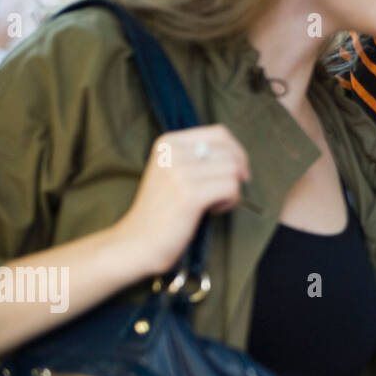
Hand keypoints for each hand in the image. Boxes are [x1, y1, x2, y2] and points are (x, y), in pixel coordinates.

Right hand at [112, 125, 250, 276]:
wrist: (137, 242)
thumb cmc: (163, 210)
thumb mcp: (173, 170)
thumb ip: (198, 156)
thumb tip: (238, 155)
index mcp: (168, 142)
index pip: (219, 133)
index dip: (237, 151)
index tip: (238, 172)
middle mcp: (172, 152)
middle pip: (229, 152)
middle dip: (237, 173)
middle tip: (226, 193)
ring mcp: (179, 172)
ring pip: (233, 169)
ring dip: (233, 189)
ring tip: (214, 203)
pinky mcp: (189, 193)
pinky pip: (231, 187)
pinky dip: (231, 201)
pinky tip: (213, 210)